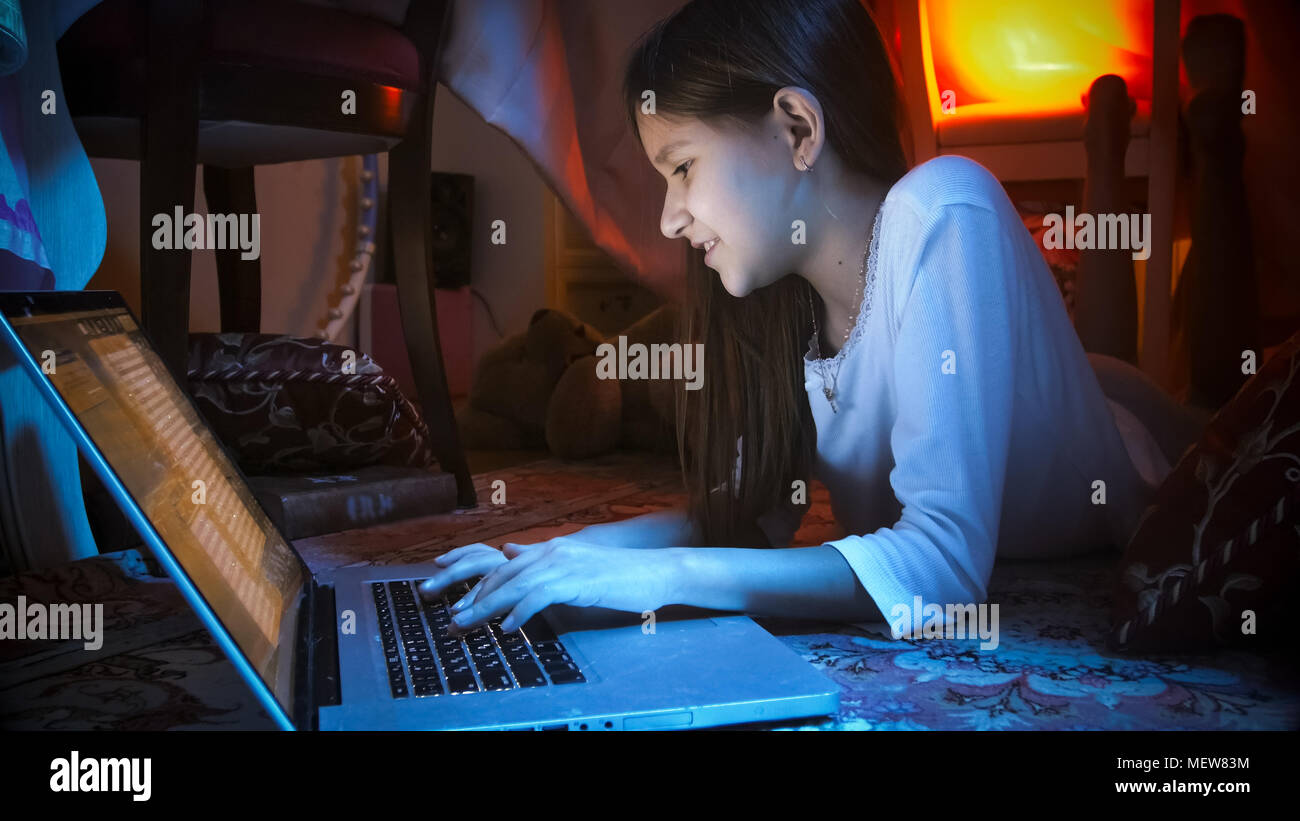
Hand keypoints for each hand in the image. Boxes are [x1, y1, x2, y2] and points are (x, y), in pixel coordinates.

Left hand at [421, 536, 677, 633]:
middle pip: (503, 574)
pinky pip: (539, 596)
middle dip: (474, 597)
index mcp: (552, 548)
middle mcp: (553, 551)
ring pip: (515, 585)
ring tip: (468, 625)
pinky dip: (520, 612)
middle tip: (454, 619)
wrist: (656, 571)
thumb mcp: (577, 566)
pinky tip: (507, 628)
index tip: (459, 604)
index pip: (505, 566)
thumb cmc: (621, 574)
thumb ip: (544, 562)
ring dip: (487, 607)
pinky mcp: (576, 579)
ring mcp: (564, 563)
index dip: (479, 585)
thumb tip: (510, 552)